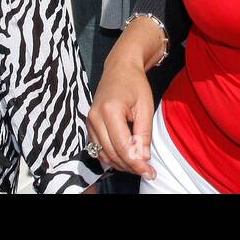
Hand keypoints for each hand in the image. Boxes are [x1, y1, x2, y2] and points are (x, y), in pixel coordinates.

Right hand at [87, 58, 155, 178]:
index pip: (123, 147)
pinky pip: (98, 148)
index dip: (136, 163)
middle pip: (112, 153)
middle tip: (147, 172)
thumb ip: (144, 134)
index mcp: (110, 111)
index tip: (150, 172)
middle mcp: (95, 118)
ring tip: (138, 167)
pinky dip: (111, 157)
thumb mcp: (145, 106)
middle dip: (130, 166)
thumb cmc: (135, 83)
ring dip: (121, 164)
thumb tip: (143, 159)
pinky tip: (126, 159)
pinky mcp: (89, 125)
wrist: (120, 68)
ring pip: (103, 154)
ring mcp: (89, 121)